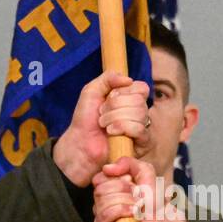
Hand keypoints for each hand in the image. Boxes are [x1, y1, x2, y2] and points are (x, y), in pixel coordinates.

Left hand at [53, 71, 150, 186]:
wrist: (80, 143)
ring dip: (115, 117)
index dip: (124, 92)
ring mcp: (142, 128)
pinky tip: (111, 132)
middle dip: (115, 106)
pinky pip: (140, 129)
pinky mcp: (142, 144)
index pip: (141, 88)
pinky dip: (123, 127)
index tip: (109, 98)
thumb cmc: (86, 120)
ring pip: (140, 114)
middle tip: (102, 114)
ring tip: (104, 125)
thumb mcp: (92, 91)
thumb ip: (108, 78)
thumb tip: (128, 79)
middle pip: (139, 100)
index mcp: (131, 99)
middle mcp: (139, 113)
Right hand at [92, 156, 191, 221]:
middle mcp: (99, 203)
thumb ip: (128, 162)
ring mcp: (100, 218)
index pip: (98, 178)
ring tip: (138, 205)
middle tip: (138, 196)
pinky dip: (121, 210)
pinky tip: (133, 213)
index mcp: (106, 188)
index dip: (117, 179)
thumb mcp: (144, 172)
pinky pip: (105, 215)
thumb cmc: (153, 199)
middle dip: (123, 190)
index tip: (133, 183)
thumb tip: (107, 168)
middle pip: (100, 189)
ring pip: (103, 201)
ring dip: (126, 200)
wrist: (163, 221)